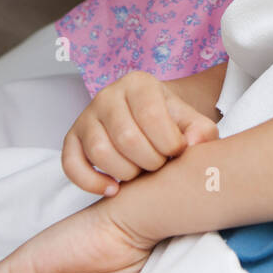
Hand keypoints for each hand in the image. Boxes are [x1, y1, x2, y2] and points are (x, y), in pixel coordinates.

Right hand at [62, 71, 219, 195]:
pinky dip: (91, 182)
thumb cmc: (171, 123)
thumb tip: (194, 143)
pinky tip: (113, 189)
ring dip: (125, 172)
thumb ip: (201, 131)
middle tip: (160, 164)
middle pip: (126, 137)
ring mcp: (86, 116)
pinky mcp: (72, 139)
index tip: (177, 152)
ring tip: (140, 172)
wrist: (150, 121)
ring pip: (99, 152)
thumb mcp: (191, 121)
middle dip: (149, 161)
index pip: (151, 115)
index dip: (168, 142)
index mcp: (139, 84)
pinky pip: (71, 165)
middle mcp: (108, 95)